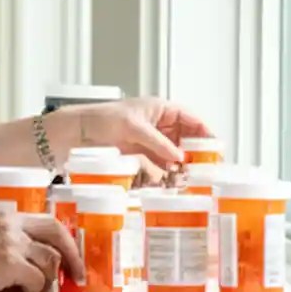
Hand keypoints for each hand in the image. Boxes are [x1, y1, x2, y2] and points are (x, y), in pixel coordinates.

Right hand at [0, 213, 82, 291]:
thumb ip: (14, 242)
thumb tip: (47, 263)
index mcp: (7, 219)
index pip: (49, 222)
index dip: (66, 241)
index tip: (73, 258)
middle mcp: (12, 226)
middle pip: (57, 234)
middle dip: (73, 257)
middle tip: (77, 276)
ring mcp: (11, 243)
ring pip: (50, 261)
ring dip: (47, 281)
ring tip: (33, 291)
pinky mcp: (10, 262)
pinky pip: (38, 281)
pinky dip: (33, 291)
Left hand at [48, 97, 210, 169]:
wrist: (75, 133)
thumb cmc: (101, 119)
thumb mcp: (132, 126)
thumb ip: (157, 141)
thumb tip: (179, 156)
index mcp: (159, 108)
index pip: (190, 118)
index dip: (204, 132)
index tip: (215, 148)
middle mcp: (157, 124)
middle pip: (186, 138)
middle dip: (196, 153)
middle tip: (206, 169)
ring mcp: (150, 141)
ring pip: (175, 153)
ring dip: (183, 165)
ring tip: (192, 179)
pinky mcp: (141, 156)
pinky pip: (161, 165)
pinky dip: (168, 173)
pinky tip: (174, 182)